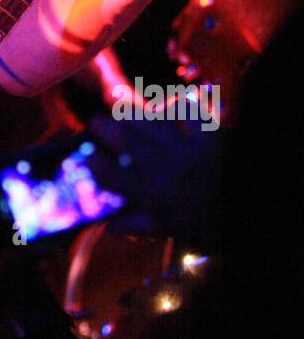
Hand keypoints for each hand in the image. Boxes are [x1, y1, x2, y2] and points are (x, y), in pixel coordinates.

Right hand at [83, 112, 220, 243]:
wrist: (250, 212)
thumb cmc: (211, 226)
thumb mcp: (174, 231)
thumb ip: (140, 225)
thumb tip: (110, 227)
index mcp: (153, 195)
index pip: (111, 174)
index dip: (94, 163)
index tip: (88, 157)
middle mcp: (164, 168)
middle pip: (124, 139)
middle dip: (103, 127)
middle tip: (95, 123)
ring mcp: (187, 149)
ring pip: (150, 120)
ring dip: (133, 113)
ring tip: (122, 109)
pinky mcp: (210, 135)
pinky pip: (188, 112)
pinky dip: (176, 106)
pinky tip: (168, 107)